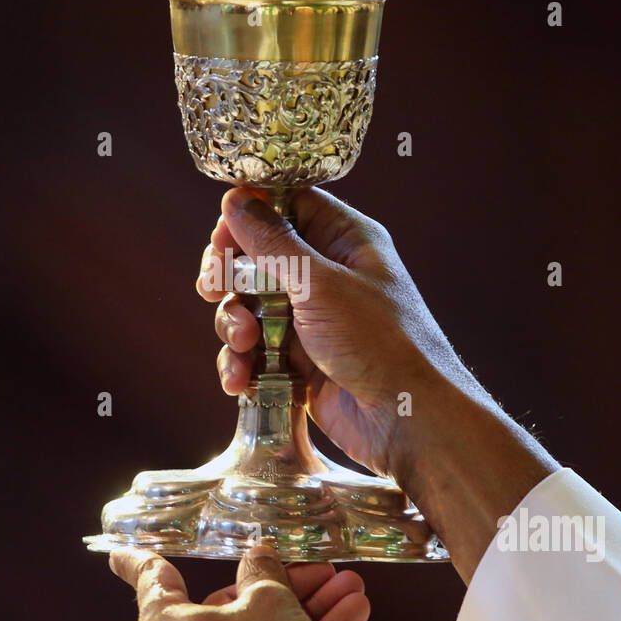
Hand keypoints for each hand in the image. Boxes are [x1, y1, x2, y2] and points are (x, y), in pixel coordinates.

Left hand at [110, 544, 369, 620]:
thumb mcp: (267, 600)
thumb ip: (264, 573)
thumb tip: (262, 560)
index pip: (153, 580)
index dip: (139, 560)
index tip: (120, 553)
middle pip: (229, 605)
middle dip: (280, 582)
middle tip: (310, 566)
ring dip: (309, 606)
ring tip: (345, 585)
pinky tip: (350, 613)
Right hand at [199, 188, 559, 583]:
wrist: (407, 420)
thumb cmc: (379, 341)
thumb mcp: (320, 283)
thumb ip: (273, 243)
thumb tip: (237, 200)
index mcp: (344, 240)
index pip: (286, 206)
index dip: (248, 218)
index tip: (222, 240)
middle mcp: (326, 276)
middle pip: (257, 258)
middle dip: (230, 277)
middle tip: (213, 289)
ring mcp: (310, 321)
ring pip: (249, 308)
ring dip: (234, 325)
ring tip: (245, 343)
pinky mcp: (298, 364)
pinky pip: (254, 353)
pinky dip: (241, 364)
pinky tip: (240, 380)